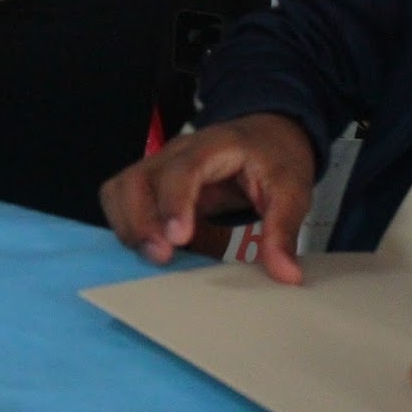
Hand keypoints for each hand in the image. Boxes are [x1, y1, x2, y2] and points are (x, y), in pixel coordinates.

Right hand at [99, 113, 315, 283]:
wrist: (263, 136)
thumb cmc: (274, 159)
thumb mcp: (292, 191)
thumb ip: (283, 231)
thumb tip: (286, 275)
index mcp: (213, 146)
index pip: (182, 169)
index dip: (174, 203)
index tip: (179, 240)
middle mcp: (174, 153)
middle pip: (136, 179)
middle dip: (141, 221)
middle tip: (162, 257)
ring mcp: (156, 166)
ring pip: (119, 190)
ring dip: (128, 226)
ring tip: (154, 256)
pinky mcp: (148, 183)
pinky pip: (119, 200)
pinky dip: (125, 226)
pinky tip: (148, 247)